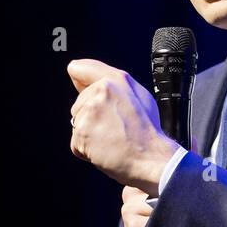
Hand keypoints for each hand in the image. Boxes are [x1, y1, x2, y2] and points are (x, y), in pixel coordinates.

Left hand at [68, 58, 177, 194]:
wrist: (151, 158)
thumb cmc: (148, 131)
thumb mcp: (140, 95)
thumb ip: (114, 84)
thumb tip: (84, 78)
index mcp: (116, 79)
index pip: (79, 68)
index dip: (80, 80)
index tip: (81, 85)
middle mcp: (100, 91)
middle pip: (78, 103)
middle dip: (90, 116)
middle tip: (114, 125)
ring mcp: (89, 112)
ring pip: (76, 123)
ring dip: (88, 134)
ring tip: (111, 137)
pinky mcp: (81, 132)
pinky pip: (76, 142)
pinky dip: (86, 149)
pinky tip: (105, 148)